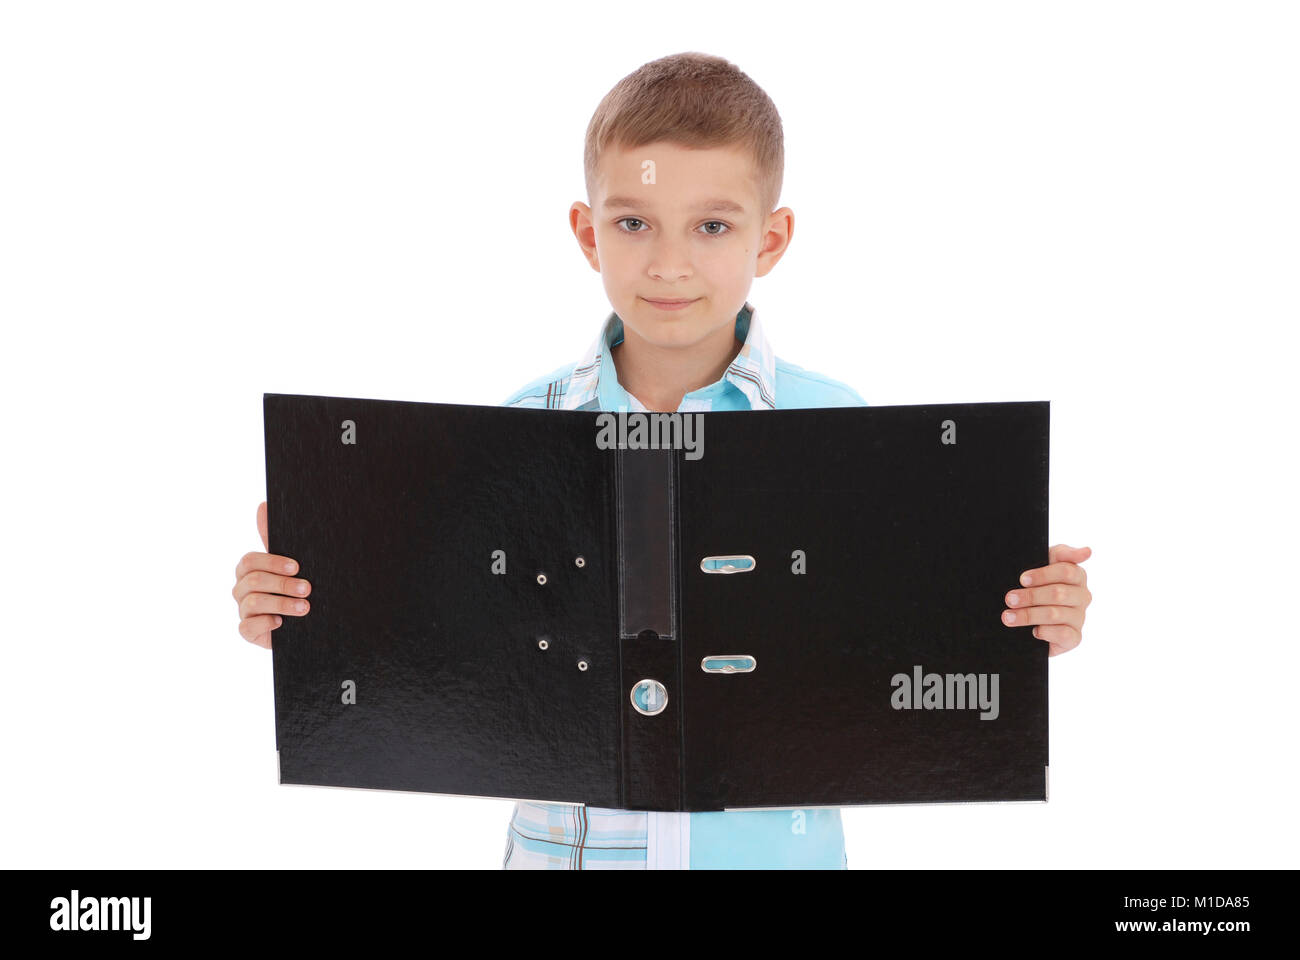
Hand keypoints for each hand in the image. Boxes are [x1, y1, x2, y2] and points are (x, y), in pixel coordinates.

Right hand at [232, 501, 310, 648]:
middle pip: (253, 581)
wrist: (306, 620)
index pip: (250, 561)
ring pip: (252, 603)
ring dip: (281, 604)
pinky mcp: (247, 631)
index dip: (272, 562)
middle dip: (283, 584)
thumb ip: (273, 538)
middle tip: (308, 588)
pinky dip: (266, 624)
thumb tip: (262, 505)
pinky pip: (246, 628)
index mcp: (248, 569)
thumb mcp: (289, 563)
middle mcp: (241, 588)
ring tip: (304, 607)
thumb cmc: (294, 586)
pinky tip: (282, 623)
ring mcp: (243, 610)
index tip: (297, 567)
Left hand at [1001, 544, 1091, 656]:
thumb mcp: (1043, 564)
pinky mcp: (1074, 638)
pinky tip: (1033, 631)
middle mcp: (1082, 596)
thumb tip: (1087, 551)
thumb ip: (1063, 554)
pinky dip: (1045, 632)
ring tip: (1008, 616)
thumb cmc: (1035, 586)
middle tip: (1009, 599)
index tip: (1022, 579)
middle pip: (1058, 593)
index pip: (1066, 571)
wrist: (1027, 617)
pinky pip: (1063, 634)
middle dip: (1030, 596)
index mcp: (1077, 576)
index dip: (1042, 575)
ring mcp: (1079, 618)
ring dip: (1028, 615)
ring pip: (1055, 614)